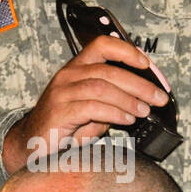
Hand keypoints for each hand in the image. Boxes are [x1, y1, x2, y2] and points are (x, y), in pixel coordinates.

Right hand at [3, 35, 168, 172]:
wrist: (32, 146)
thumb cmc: (63, 128)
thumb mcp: (92, 111)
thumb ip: (112, 102)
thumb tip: (141, 101)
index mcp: (76, 69)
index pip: (102, 45)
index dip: (127, 51)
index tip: (148, 65)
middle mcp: (68, 76)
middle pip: (109, 70)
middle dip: (139, 84)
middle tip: (158, 97)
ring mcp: (61, 93)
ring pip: (102, 87)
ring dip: (129, 99)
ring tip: (144, 111)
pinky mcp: (59, 112)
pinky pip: (92, 107)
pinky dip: (114, 112)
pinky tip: (126, 119)